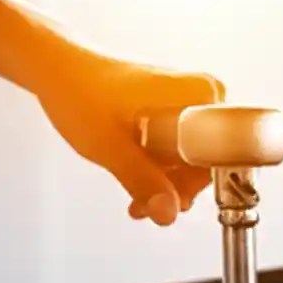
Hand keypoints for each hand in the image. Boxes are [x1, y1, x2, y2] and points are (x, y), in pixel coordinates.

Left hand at [36, 48, 224, 225]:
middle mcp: (202, 96)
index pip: (224, 156)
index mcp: (198, 95)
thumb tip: (168, 213)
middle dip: (176, 190)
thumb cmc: (79, 93)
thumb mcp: (110, 146)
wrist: (58, 69)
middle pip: (208, 161)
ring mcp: (189, 104)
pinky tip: (139, 188)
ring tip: (137, 201)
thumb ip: (143, 182)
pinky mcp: (174, 113)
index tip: (174, 202)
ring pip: (193, 161)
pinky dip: (160, 172)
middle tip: (146, 206)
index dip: (198, 187)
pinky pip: (180, 151)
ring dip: (166, 186)